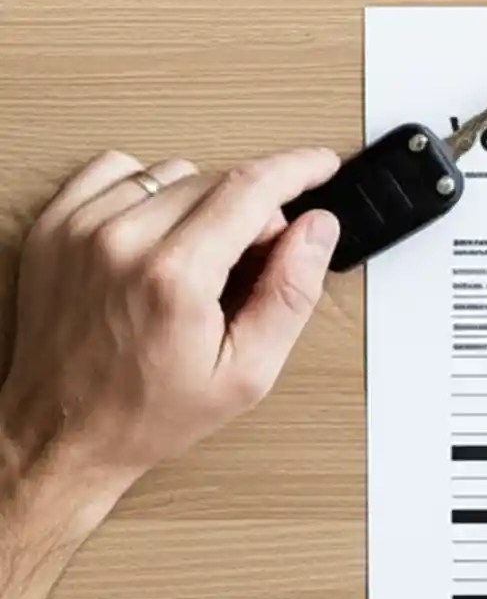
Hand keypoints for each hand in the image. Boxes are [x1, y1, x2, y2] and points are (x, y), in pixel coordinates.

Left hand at [0, 147, 339, 495]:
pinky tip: (155, 234)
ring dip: (200, 203)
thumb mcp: (247, 373)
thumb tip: (317, 230)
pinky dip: (148, 191)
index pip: (252, 190)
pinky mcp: (53, 225)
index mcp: (175, 277)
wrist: (64, 434)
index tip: (321, 165)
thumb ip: (291, 294)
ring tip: (197, 259)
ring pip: (172, 173)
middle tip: (252, 266)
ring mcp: (80, 229)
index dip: (298, 169)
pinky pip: (116, 170)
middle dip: (253, 212)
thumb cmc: (149, 412)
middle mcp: (122, 241)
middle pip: (218, 180)